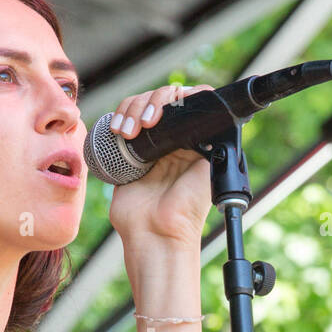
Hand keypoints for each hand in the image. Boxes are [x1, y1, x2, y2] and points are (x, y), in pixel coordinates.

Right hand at [106, 83, 215, 248]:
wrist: (156, 234)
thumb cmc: (186, 210)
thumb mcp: (209, 170)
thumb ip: (213, 141)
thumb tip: (214, 112)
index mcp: (194, 142)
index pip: (187, 103)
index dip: (178, 97)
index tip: (170, 107)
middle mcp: (172, 141)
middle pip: (161, 99)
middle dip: (151, 102)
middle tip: (148, 122)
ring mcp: (149, 146)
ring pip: (138, 106)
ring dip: (132, 109)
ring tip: (129, 131)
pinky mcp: (126, 154)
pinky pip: (120, 123)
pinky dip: (118, 118)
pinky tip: (119, 129)